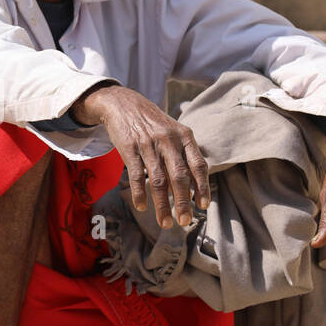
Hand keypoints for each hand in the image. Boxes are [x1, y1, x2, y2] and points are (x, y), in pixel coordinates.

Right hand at [72, 84, 208, 227]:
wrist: (123, 103)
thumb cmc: (152, 123)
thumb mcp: (173, 132)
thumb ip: (183, 156)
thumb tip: (191, 188)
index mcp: (184, 136)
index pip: (198, 165)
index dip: (202, 187)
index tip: (202, 206)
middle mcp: (168, 140)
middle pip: (179, 176)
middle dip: (183, 202)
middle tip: (185, 221)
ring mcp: (148, 144)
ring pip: (158, 181)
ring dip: (162, 205)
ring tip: (166, 223)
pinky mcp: (129, 148)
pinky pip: (137, 176)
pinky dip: (140, 194)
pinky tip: (142, 207)